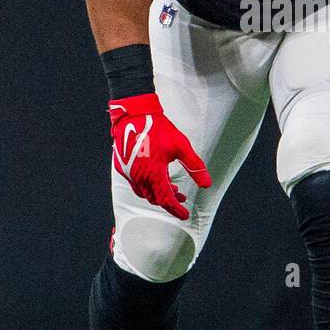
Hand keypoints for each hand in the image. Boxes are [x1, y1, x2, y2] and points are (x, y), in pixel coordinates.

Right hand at [109, 93, 210, 219]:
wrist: (135, 114)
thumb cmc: (159, 129)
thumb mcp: (181, 146)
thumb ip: (194, 167)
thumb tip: (207, 184)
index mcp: (154, 173)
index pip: (166, 200)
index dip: (176, 210)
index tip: (185, 215)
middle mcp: (139, 176)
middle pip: (155, 199)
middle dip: (169, 202)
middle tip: (182, 197)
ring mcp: (128, 172)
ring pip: (144, 193)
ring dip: (158, 194)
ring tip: (172, 188)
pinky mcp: (122, 167)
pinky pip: (135, 184)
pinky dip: (147, 186)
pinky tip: (156, 177)